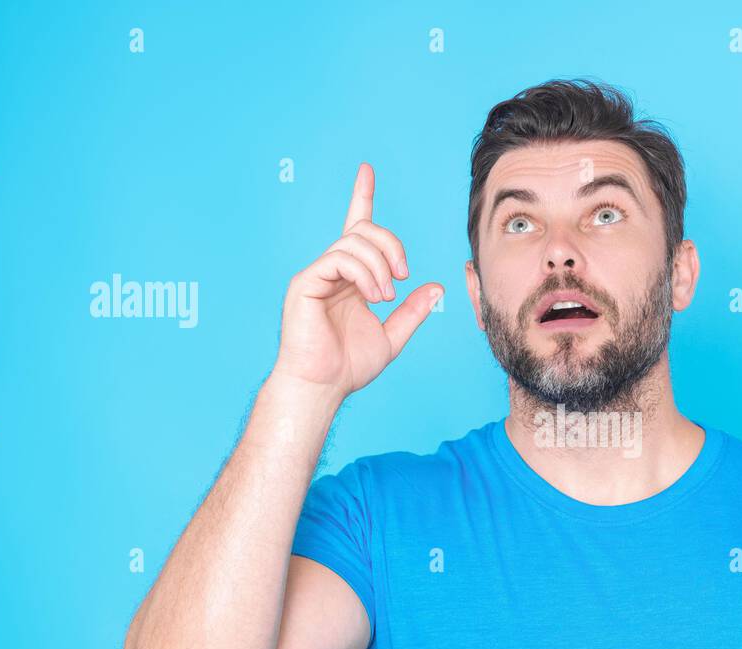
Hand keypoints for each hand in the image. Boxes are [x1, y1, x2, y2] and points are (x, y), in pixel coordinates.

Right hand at [272, 162, 441, 397]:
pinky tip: (374, 296)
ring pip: (354, 242)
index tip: (366, 170)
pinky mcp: (305, 282)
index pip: (355, 228)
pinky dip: (364, 273)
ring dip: (380, 266)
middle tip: (404, 275)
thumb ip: (412, 310)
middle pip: (363, 229)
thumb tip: (436, 287)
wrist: (323, 386)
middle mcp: (331, 270)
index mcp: (350, 278)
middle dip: (390, 244)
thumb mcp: (392, 336)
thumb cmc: (349, 366)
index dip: (361, 197)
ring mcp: (316, 274)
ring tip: (386, 297)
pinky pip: (339, 258)